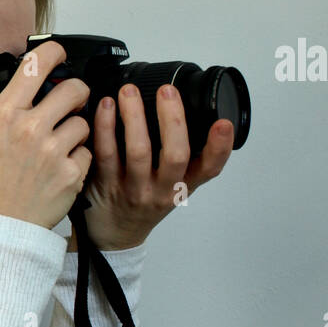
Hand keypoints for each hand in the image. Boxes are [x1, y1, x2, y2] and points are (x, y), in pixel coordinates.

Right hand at [0, 41, 92, 230]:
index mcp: (4, 115)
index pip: (36, 65)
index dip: (53, 53)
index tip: (58, 55)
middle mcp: (31, 129)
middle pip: (74, 88)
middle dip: (75, 92)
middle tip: (70, 102)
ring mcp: (53, 152)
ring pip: (84, 122)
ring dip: (76, 130)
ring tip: (61, 144)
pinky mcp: (71, 173)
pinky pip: (87, 152)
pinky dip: (78, 159)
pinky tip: (61, 169)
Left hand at [81, 83, 233, 250]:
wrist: (112, 235)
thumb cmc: (142, 204)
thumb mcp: (171, 185)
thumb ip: (182, 156)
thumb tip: (183, 110)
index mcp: (181, 186)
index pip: (209, 169)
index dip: (219, 147)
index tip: (223, 123)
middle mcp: (160, 189)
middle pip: (175, 155)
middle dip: (173, 119)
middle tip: (167, 90)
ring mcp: (132, 188)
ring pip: (138, 151)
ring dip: (134, 117)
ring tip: (129, 91)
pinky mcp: (105, 184)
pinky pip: (105, 152)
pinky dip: (104, 126)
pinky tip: (105, 106)